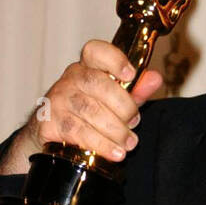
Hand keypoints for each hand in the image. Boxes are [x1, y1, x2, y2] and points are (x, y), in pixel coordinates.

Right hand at [23, 40, 162, 161]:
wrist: (53, 135)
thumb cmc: (89, 113)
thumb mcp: (117, 100)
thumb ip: (136, 90)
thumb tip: (155, 78)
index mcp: (88, 67)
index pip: (95, 51)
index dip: (114, 60)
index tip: (130, 75)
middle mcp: (71, 79)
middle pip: (97, 83)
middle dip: (123, 106)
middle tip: (134, 123)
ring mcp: (58, 99)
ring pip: (90, 110)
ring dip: (115, 130)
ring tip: (128, 143)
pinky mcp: (49, 122)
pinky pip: (79, 132)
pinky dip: (102, 144)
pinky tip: (115, 152)